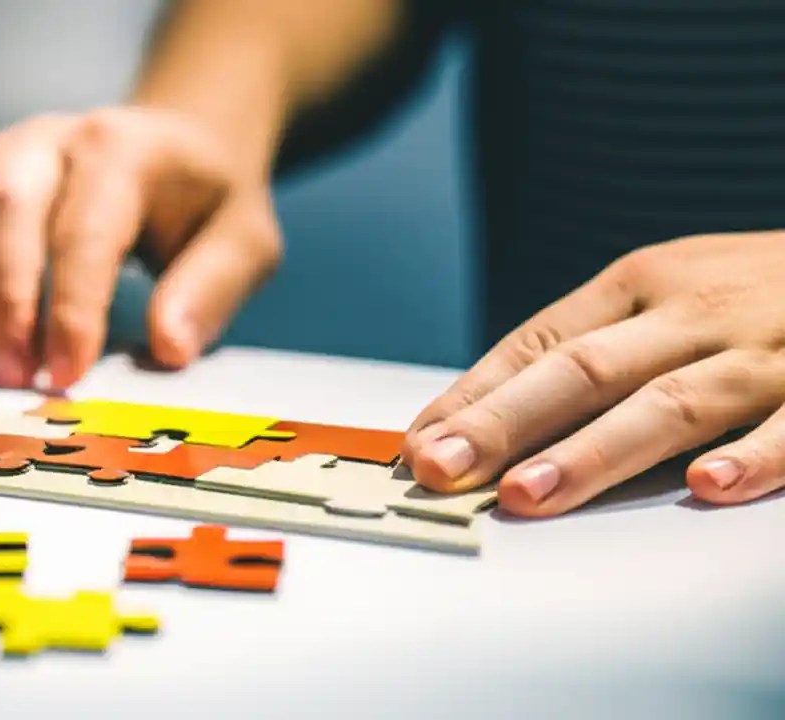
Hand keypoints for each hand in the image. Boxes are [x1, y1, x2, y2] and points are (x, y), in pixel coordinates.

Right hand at [0, 107, 282, 389]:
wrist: (173, 150)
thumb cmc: (206, 206)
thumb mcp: (244, 240)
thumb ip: (211, 289)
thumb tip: (168, 348)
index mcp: (120, 149)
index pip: (85, 230)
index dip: (71, 310)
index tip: (68, 377)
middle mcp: (48, 140)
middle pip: (4, 212)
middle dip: (6, 305)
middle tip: (18, 379)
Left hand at [401, 231, 784, 515]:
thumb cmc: (748, 291)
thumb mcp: (663, 293)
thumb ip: (586, 348)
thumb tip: (476, 414)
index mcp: (638, 284)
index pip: (537, 343)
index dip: (472, 397)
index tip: (416, 447)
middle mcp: (690, 311)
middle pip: (584, 370)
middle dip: (503, 423)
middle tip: (441, 470)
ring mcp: (764, 350)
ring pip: (670, 403)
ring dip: (595, 452)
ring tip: (529, 494)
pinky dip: (755, 457)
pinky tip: (709, 489)